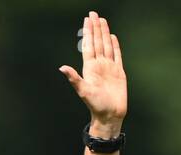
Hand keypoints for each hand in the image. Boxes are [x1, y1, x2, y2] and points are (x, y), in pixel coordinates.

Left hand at [60, 11, 127, 129]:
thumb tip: (62, 67)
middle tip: (93, 13)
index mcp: (90, 67)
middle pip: (96, 42)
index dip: (87, 32)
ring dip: (104, 33)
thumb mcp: (83, 91)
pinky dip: (114, 45)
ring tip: (102, 20)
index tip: (86, 20)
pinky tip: (112, 37)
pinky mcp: (118, 72)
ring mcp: (109, 67)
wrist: (110, 115)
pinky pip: (117, 55)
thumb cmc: (96, 105)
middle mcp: (99, 65)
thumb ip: (74, 78)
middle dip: (95, 27)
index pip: (88, 45)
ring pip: (106, 45)